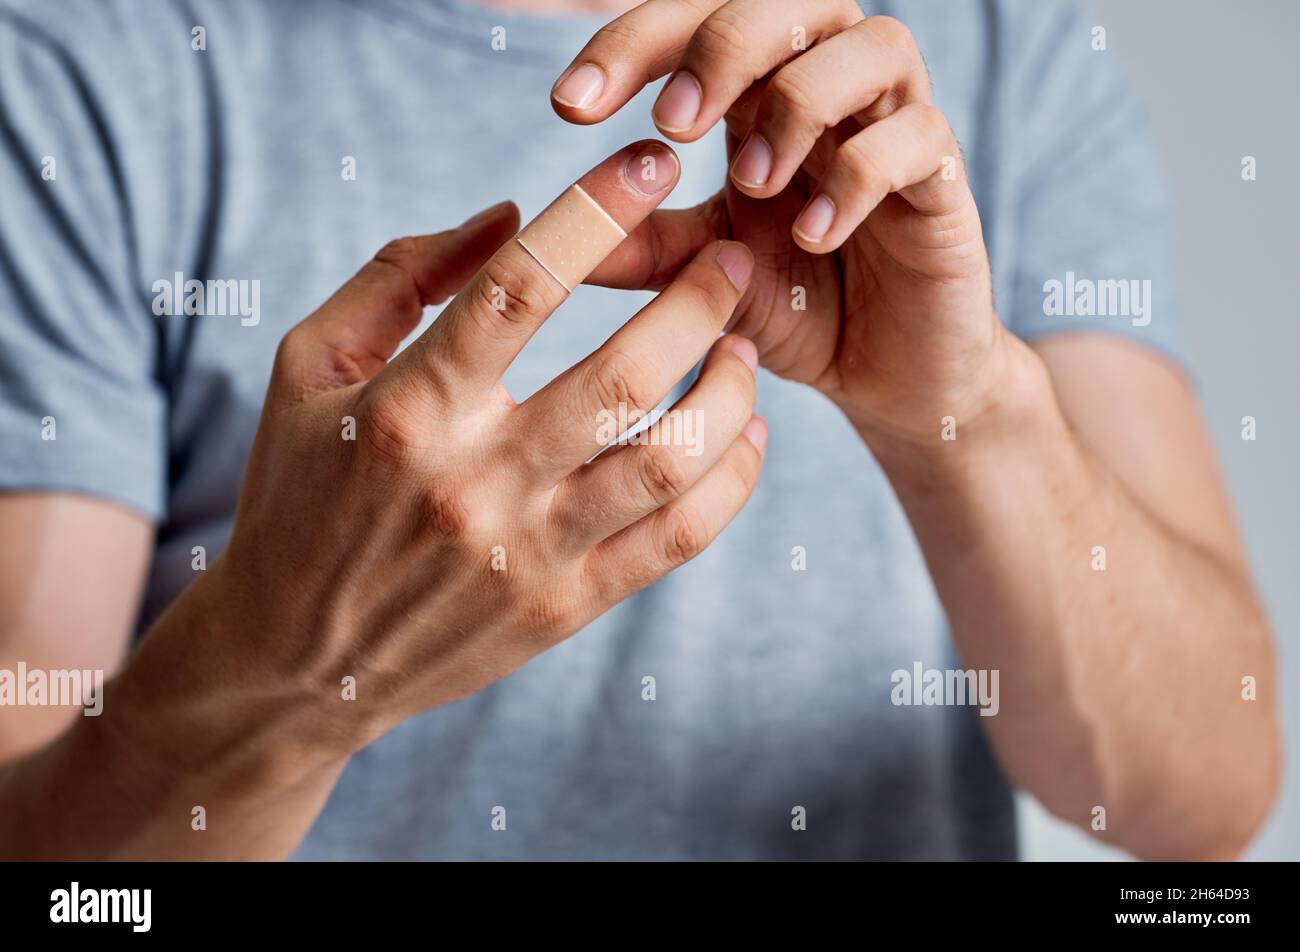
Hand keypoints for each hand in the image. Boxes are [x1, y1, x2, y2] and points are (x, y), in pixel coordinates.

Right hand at [200, 142, 764, 751]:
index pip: (522, 285)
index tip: (653, 162)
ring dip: (731, 390)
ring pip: (671, 459)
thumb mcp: (306, 368)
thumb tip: (510, 212)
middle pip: (628, 373)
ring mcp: (527, 553)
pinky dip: (733, 480)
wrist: (295, 659)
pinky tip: (745, 435)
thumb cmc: (299, 494)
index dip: (598, 209)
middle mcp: (476, 482)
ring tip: (742, 347)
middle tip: (730, 258)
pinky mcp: (564, 609)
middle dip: (701, 297)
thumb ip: (398, 277)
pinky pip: (677, 539)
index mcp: (409, 409)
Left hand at [554, 1, 1026, 454]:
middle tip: (671, 122)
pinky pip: (917, 137)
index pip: (697, 22)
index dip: (631, 44)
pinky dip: (859, 175)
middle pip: (790, 1)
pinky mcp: (944, 182)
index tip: (569, 106)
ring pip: (872, 44)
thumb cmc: (798, 310)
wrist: (884, 376)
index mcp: (763, 94)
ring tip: (751, 181)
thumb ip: (643, 246)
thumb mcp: (705, 275)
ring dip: (798, 103)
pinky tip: (813, 234)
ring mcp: (894, 128)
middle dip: (721, 48)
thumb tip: (546, 236)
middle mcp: (832, 91)